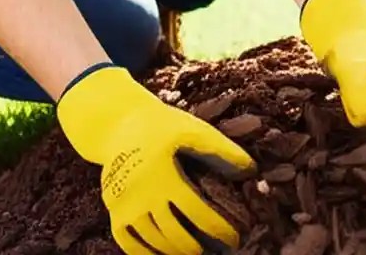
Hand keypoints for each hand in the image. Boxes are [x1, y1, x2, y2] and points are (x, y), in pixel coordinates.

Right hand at [57, 65, 256, 253]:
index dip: (219, 230)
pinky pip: (129, 244)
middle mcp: (141, 194)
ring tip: (196, 252)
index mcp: (163, 174)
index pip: (197, 213)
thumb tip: (251, 170)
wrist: (118, 124)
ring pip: (153, 242)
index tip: (234, 238)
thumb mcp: (193, 130)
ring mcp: (124, 205)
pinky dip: (148, 254)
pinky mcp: (113, 210)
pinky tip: (166, 254)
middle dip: (198, 248)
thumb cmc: (161, 126)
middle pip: (174, 234)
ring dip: (176, 253)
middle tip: (218, 250)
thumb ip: (222, 150)